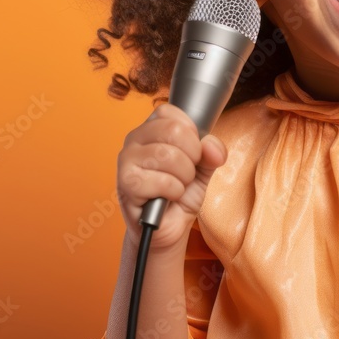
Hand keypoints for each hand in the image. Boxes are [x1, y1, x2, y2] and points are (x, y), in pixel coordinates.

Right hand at [116, 103, 226, 250]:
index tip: (193, 151)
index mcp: (151, 128)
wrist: (168, 226)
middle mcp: (134, 140)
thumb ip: (211, 153)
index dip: (191, 132)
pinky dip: (174, 192)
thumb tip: (212, 147)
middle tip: (189, 172)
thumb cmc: (179, 193)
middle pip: (172, 130)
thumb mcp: (203, 169)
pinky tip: (168, 197)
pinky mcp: (126, 184)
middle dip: (193, 155)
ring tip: (178, 185)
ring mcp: (126, 161)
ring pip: (167, 155)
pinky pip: (161, 181)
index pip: (170, 112)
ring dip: (184, 176)